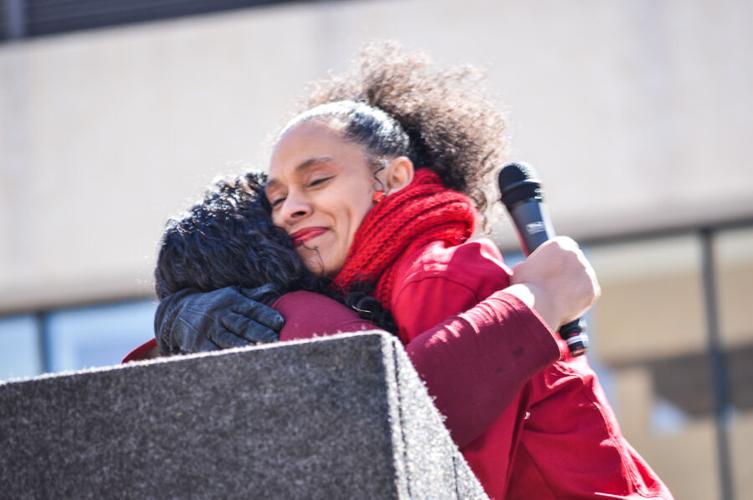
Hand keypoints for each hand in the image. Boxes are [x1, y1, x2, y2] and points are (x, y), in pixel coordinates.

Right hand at [155, 284, 284, 353]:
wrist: (180, 311)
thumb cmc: (217, 304)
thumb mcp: (233, 294)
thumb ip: (254, 295)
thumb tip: (275, 288)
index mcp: (232, 301)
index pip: (252, 309)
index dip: (266, 315)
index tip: (280, 322)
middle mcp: (220, 314)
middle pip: (243, 325)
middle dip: (259, 333)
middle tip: (275, 340)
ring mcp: (208, 329)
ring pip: (229, 340)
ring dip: (245, 347)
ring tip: (261, 354)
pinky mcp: (198, 343)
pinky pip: (213, 352)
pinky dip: (226, 358)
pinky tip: (239, 363)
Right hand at [508, 237, 600, 331]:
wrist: (538, 307)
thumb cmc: (525, 287)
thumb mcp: (521, 269)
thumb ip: (531, 265)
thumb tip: (532, 269)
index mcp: (559, 244)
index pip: (563, 247)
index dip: (557, 258)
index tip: (552, 268)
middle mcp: (576, 254)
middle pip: (575, 261)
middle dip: (567, 272)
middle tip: (555, 285)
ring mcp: (587, 272)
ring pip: (582, 278)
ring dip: (574, 285)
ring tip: (558, 298)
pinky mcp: (593, 289)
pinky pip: (588, 294)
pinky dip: (580, 300)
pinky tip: (567, 305)